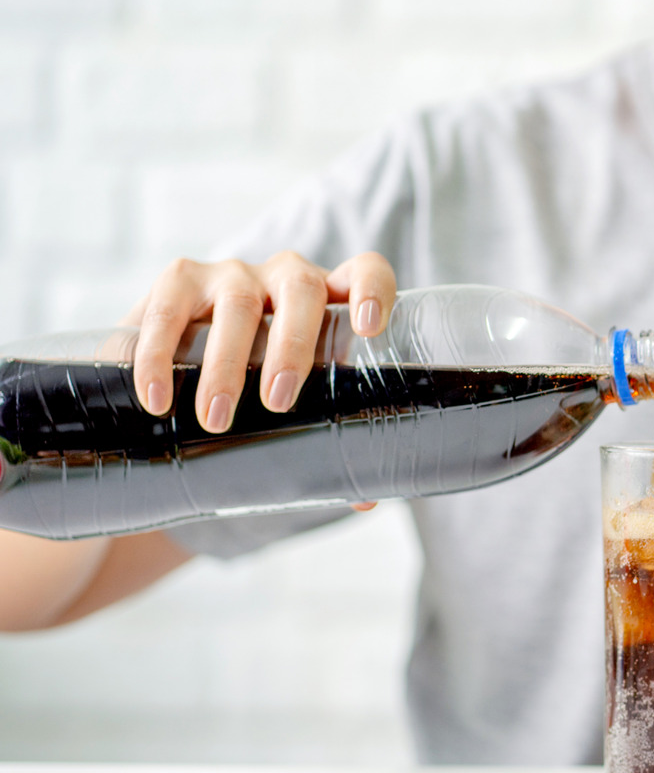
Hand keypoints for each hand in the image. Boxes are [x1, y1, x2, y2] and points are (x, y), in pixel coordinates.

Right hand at [124, 251, 395, 432]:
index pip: (367, 272)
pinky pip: (168, 311)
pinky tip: (159, 399)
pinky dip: (160, 358)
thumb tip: (367, 500)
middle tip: (278, 402)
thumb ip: (330, 443)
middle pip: (302, 290)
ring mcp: (233, 273)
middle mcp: (287, 276)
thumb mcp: (296, 409)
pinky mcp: (177, 280)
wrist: (183, 378)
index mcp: (334, 301)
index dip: (374, 290)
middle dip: (292, 346)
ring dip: (228, 362)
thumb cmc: (262, 391)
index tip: (370, 328)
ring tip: (216, 418)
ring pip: (239, 302)